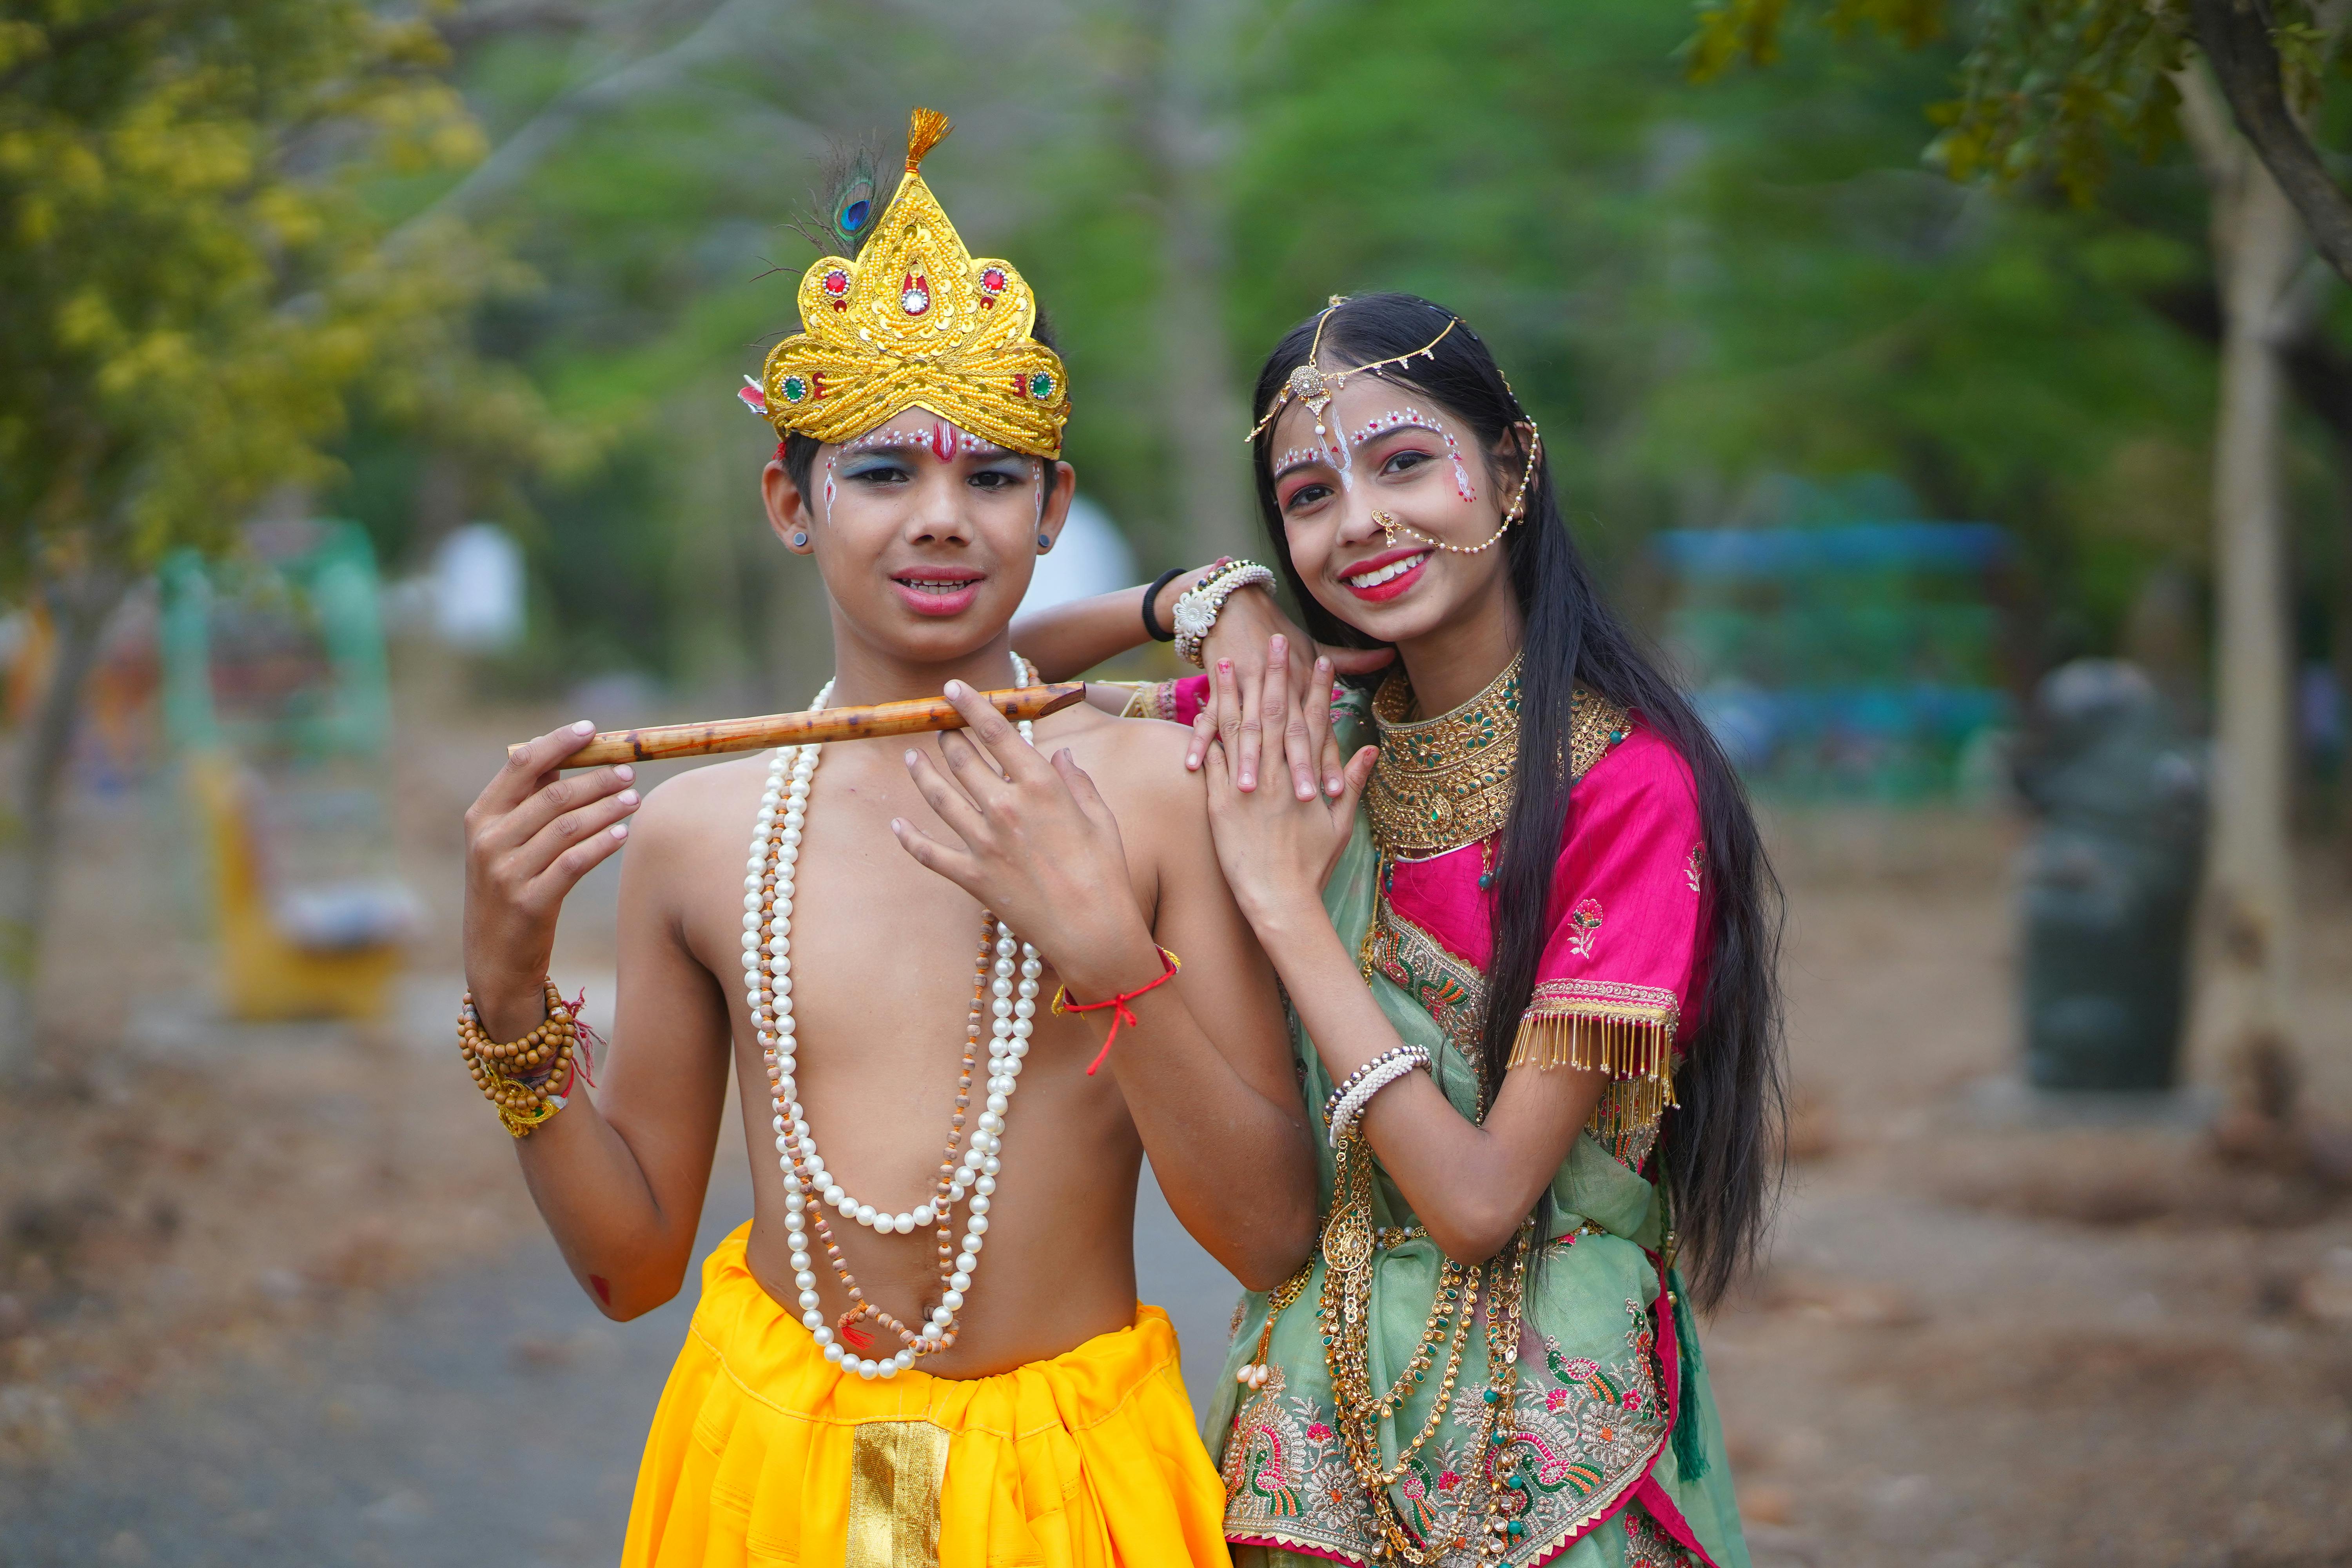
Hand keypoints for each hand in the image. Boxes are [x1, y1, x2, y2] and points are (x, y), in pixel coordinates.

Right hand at [463, 721, 639, 1038]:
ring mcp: (506, 873)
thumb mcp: (502, 846)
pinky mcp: (530, 903)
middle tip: (629, 771)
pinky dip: (602, 844)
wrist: (492, 961)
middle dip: (596, 778)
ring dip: (607, 808)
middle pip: (552, 793)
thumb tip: (559, 757)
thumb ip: (524, 804)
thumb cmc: (507, 892)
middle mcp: (488, 841)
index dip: (558, 742)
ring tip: (636, 799)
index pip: (520, 764)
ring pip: (568, 826)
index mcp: (480, 818)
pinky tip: (624, 834)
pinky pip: (573, 863)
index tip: (592, 729)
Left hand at [891, 681, 1157, 993]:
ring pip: (938, 797)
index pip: (996, 731)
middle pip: (962, 759)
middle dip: (948, 738)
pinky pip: (928, 853)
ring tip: (912, 758)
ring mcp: (983, 843)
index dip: (971, 704)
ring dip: (921, 773)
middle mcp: (1005, 807)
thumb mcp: (1100, 818)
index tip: (952, 688)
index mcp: (1040, 786)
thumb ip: (1076, 781)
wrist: (1093, 933)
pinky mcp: (972, 877)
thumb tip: (1060, 755)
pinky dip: (908, 838)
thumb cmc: (1105, 873)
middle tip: (942, 729)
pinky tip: (896, 823)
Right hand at [1182, 583, 1388, 795]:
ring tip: (1249, 790)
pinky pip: (1207, 718)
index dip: (1328, 759)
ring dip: (1247, 760)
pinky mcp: (1218, 686)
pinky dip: (1199, 740)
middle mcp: (1278, 689)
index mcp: (1302, 687)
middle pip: (1288, 735)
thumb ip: (1351, 658)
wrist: (1237, 604)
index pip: (1318, 731)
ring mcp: (1246, 688)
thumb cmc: (1280, 633)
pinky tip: (1192, 765)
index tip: (1337, 790)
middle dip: (1295, 767)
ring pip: (1248, 729)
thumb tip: (1388, 655)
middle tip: (1303, 799)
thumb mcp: (1314, 645)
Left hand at [1200, 637, 1377, 929]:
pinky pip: (1213, 760)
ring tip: (1229, 660)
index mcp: (1308, 780)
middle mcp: (1278, 777)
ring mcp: (1248, 788)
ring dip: (1234, 693)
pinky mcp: (1221, 803)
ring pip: (1240, 729)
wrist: (1279, 902)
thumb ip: (1353, 783)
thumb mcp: (1340, 825)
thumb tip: (1370, 751)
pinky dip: (1208, 732)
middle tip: (1275, 640)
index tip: (1320, 659)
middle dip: (1276, 675)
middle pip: (1276, 715)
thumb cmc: (1312, 867)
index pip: (1315, 724)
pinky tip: (1202, 707)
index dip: (1318, 690)